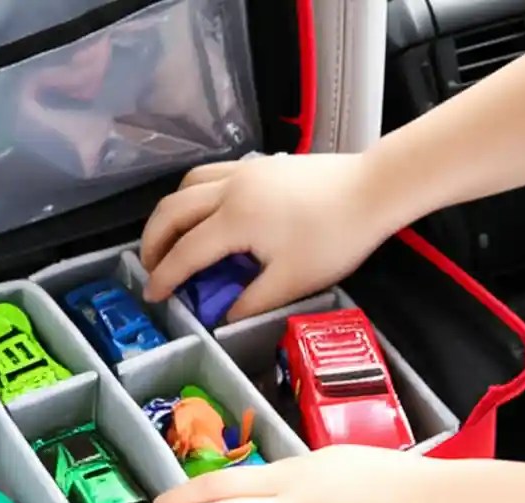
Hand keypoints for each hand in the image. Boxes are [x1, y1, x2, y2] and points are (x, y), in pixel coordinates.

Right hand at [139, 153, 398, 319]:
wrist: (374, 189)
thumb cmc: (336, 237)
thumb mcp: (294, 281)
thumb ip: (252, 302)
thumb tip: (223, 317)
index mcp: (234, 220)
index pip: (186, 253)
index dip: (164, 277)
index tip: (152, 296)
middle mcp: (229, 190)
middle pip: (171, 212)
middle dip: (153, 242)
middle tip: (150, 268)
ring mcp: (243, 171)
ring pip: (185, 186)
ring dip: (169, 214)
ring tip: (170, 238)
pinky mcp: (258, 163)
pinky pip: (209, 174)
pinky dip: (192, 194)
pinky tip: (204, 212)